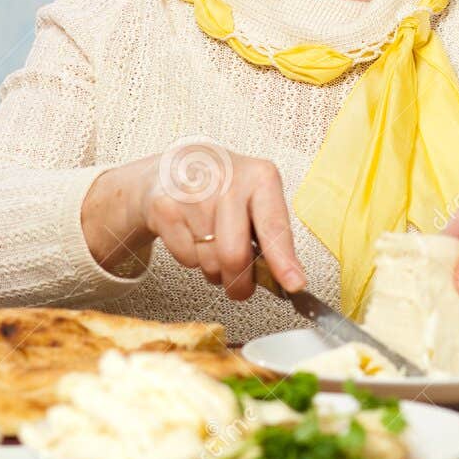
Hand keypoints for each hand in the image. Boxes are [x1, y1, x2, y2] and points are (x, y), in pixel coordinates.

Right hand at [89, 139, 306, 300]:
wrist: (174, 168)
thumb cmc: (224, 190)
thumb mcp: (256, 199)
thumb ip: (272, 235)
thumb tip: (289, 279)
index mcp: (260, 176)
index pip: (274, 226)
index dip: (284, 260)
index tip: (294, 284)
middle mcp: (226, 179)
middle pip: (234, 254)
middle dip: (239, 283)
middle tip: (241, 289)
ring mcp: (192, 192)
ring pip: (209, 262)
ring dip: (214, 270)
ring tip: (213, 246)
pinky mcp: (164, 206)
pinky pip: (185, 258)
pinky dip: (191, 259)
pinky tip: (192, 235)